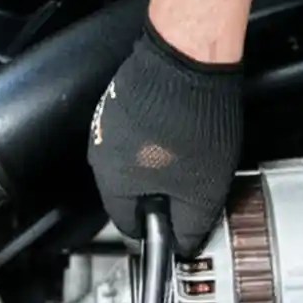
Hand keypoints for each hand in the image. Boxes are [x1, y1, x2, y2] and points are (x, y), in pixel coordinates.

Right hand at [87, 20, 242, 257]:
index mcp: (112, 181)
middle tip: (191, 188)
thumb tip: (184, 246)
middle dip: (160, 196)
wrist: (190, 57)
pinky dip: (158, 137)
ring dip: (159, 165)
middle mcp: (101, 151)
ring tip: (190, 155)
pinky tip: (183, 130)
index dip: (157, 231)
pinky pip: (138, 132)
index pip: (129, 226)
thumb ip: (190, 228)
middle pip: (130, 193)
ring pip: (134, 161)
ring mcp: (108, 121)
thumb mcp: (202, 192)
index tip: (175, 229)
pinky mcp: (121, 98)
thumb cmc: (191, 121)